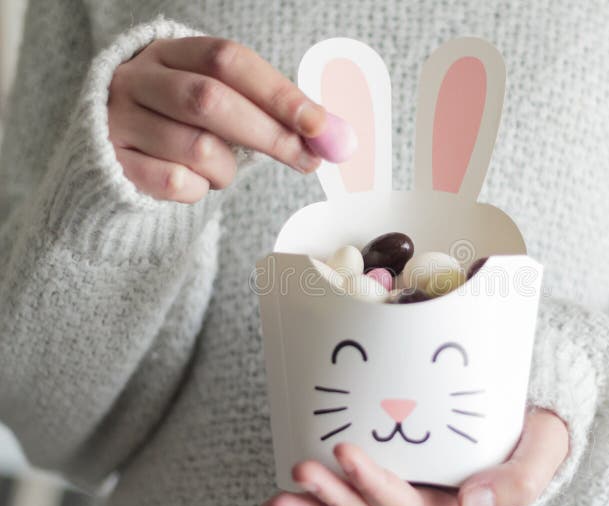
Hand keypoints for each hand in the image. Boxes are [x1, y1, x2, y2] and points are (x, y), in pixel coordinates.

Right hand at [108, 37, 325, 202]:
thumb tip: (332, 135)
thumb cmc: (184, 122)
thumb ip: (271, 112)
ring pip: (197, 149)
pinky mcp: (114, 163)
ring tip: (225, 168)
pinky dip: (200, 189)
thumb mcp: (221, 101)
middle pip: (210, 100)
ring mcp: (119, 120)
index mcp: (170, 51)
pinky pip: (175, 183)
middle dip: (269, 134)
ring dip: (228, 170)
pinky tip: (196, 181)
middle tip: (307, 159)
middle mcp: (137, 79)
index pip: (229, 60)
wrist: (113, 147)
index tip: (319, 124)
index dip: (278, 92)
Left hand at [256, 408, 568, 505]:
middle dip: (337, 498)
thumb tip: (472, 503)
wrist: (527, 442)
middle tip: (304, 468)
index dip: (377, 486)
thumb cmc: (535, 443)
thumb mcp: (540, 456)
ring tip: (276, 505)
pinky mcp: (391, 503)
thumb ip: (517, 480)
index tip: (347, 453)